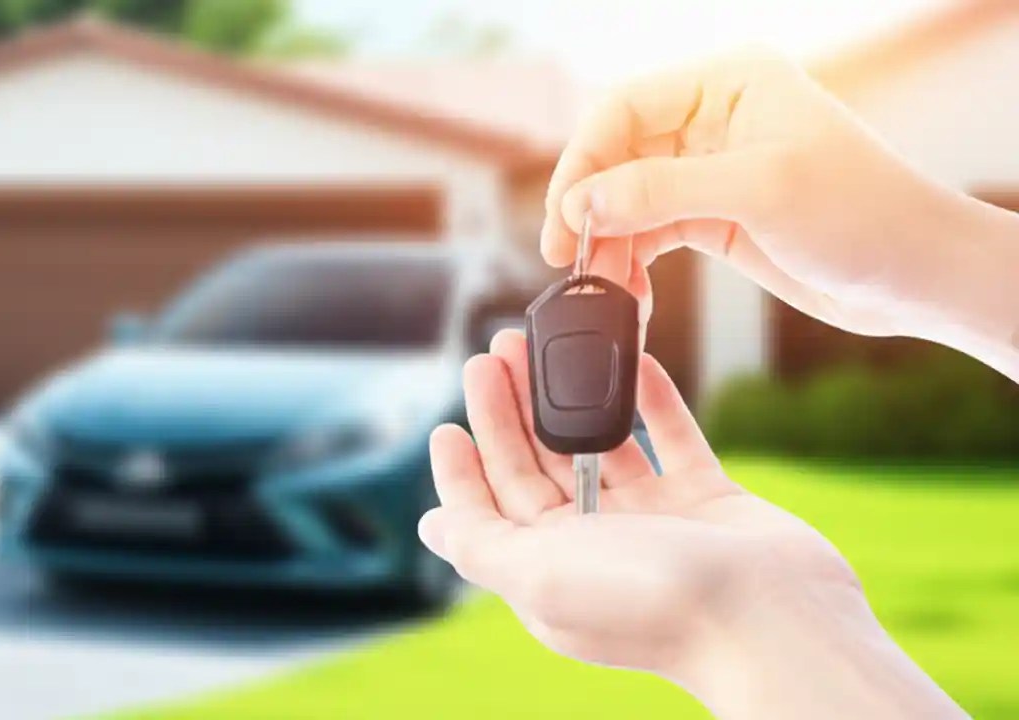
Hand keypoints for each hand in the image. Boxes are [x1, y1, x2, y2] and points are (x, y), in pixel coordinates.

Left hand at [419, 329, 966, 718]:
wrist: (772, 621)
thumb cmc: (649, 604)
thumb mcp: (539, 575)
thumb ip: (481, 543)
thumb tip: (428, 525)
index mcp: (549, 570)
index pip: (490, 508)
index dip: (465, 466)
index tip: (447, 420)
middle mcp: (597, 547)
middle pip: (539, 466)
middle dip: (511, 408)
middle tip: (496, 351)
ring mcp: (654, 523)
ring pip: (600, 445)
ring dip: (573, 396)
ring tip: (547, 341)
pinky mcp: (707, 500)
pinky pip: (672, 439)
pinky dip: (651, 400)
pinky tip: (631, 359)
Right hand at [541, 50, 1018, 377]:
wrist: (916, 274)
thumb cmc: (862, 213)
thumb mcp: (760, 191)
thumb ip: (663, 190)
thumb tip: (581, 202)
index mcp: (726, 85)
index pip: (622, 108)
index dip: (584, 160)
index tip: (566, 216)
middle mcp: (712, 119)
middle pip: (615, 155)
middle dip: (588, 207)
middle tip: (567, 257)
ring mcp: (710, 169)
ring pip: (626, 199)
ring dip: (606, 242)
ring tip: (601, 288)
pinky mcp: (713, 216)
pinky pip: (649, 232)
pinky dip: (630, 261)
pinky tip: (628, 293)